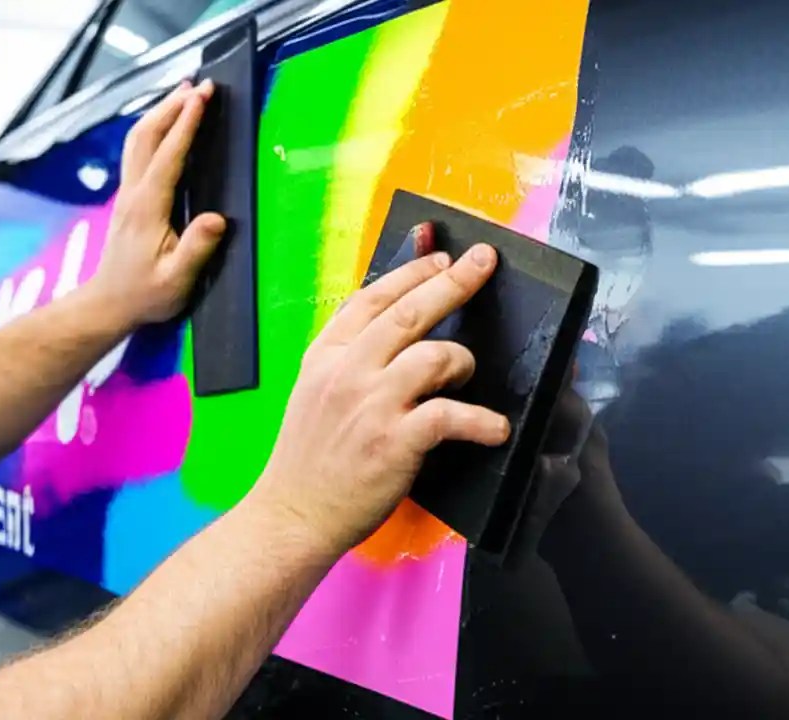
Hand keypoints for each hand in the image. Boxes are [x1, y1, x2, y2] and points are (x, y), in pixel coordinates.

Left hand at [86, 79, 225, 327]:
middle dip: (173, 106)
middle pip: (147, 136)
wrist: (109, 304)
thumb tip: (217, 218)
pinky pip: (139, 151)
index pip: (169, 155)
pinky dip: (154, 128)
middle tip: (200, 84)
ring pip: (139, 139)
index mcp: (149, 207)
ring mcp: (128, 193)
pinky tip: (166, 124)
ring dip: (160, 112)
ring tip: (184, 93)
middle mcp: (134, 192)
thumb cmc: (147, 295)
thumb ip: (198, 249)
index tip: (203, 96)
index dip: (186, 123)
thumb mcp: (178, 279)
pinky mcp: (129, 197)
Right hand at [251, 225, 511, 556]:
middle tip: (484, 263)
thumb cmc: (307, 459)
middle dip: (453, 281)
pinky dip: (482, 421)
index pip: (372, 297)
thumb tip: (394, 332)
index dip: (412, 272)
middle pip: (409, 311)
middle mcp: (348, 371)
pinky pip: (452, 415)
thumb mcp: (314, 392)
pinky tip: (495, 429)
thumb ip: (348, 360)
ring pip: (435, 355)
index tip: (442, 257)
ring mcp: (372, 404)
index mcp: (326, 355)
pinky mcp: (395, 441)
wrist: (292, 515)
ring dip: (462, 360)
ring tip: (466, 375)